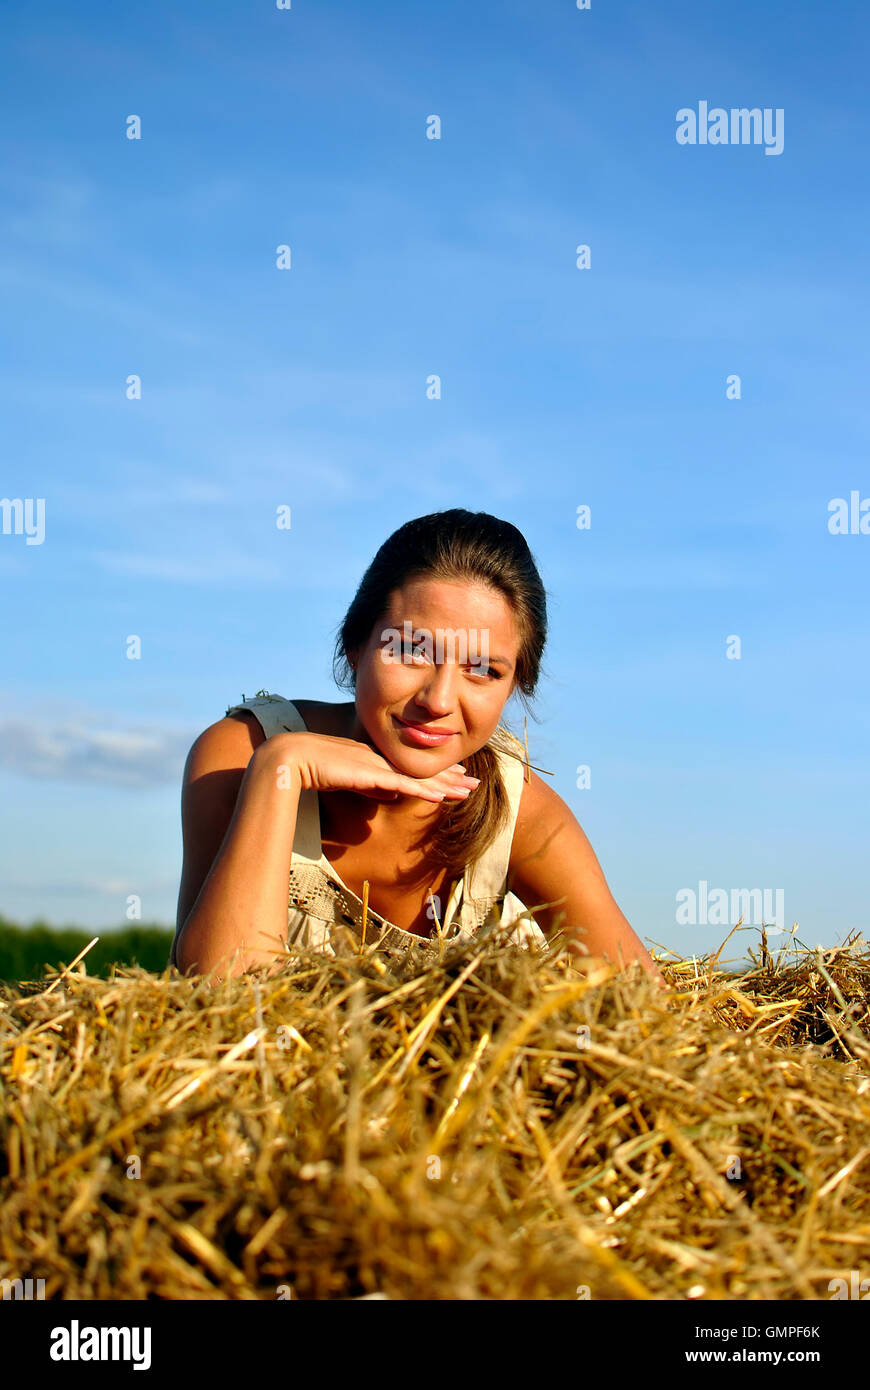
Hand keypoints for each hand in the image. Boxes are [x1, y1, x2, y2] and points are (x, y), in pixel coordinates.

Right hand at [258, 730, 479, 802]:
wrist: (293, 758)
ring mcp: (379, 765)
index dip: (439, 772)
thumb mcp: (351, 780)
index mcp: (379, 759)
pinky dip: (424, 791)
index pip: (415, 767)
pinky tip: (441, 796)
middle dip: (451, 777)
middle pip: (424, 770)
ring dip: (446, 785)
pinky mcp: (371, 774)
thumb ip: (374, 787)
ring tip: (469, 790)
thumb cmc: (316, 769)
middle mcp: (384, 759)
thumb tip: (393, 796)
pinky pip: (404, 785)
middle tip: (475, 783)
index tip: (458, 776)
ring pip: (420, 777)